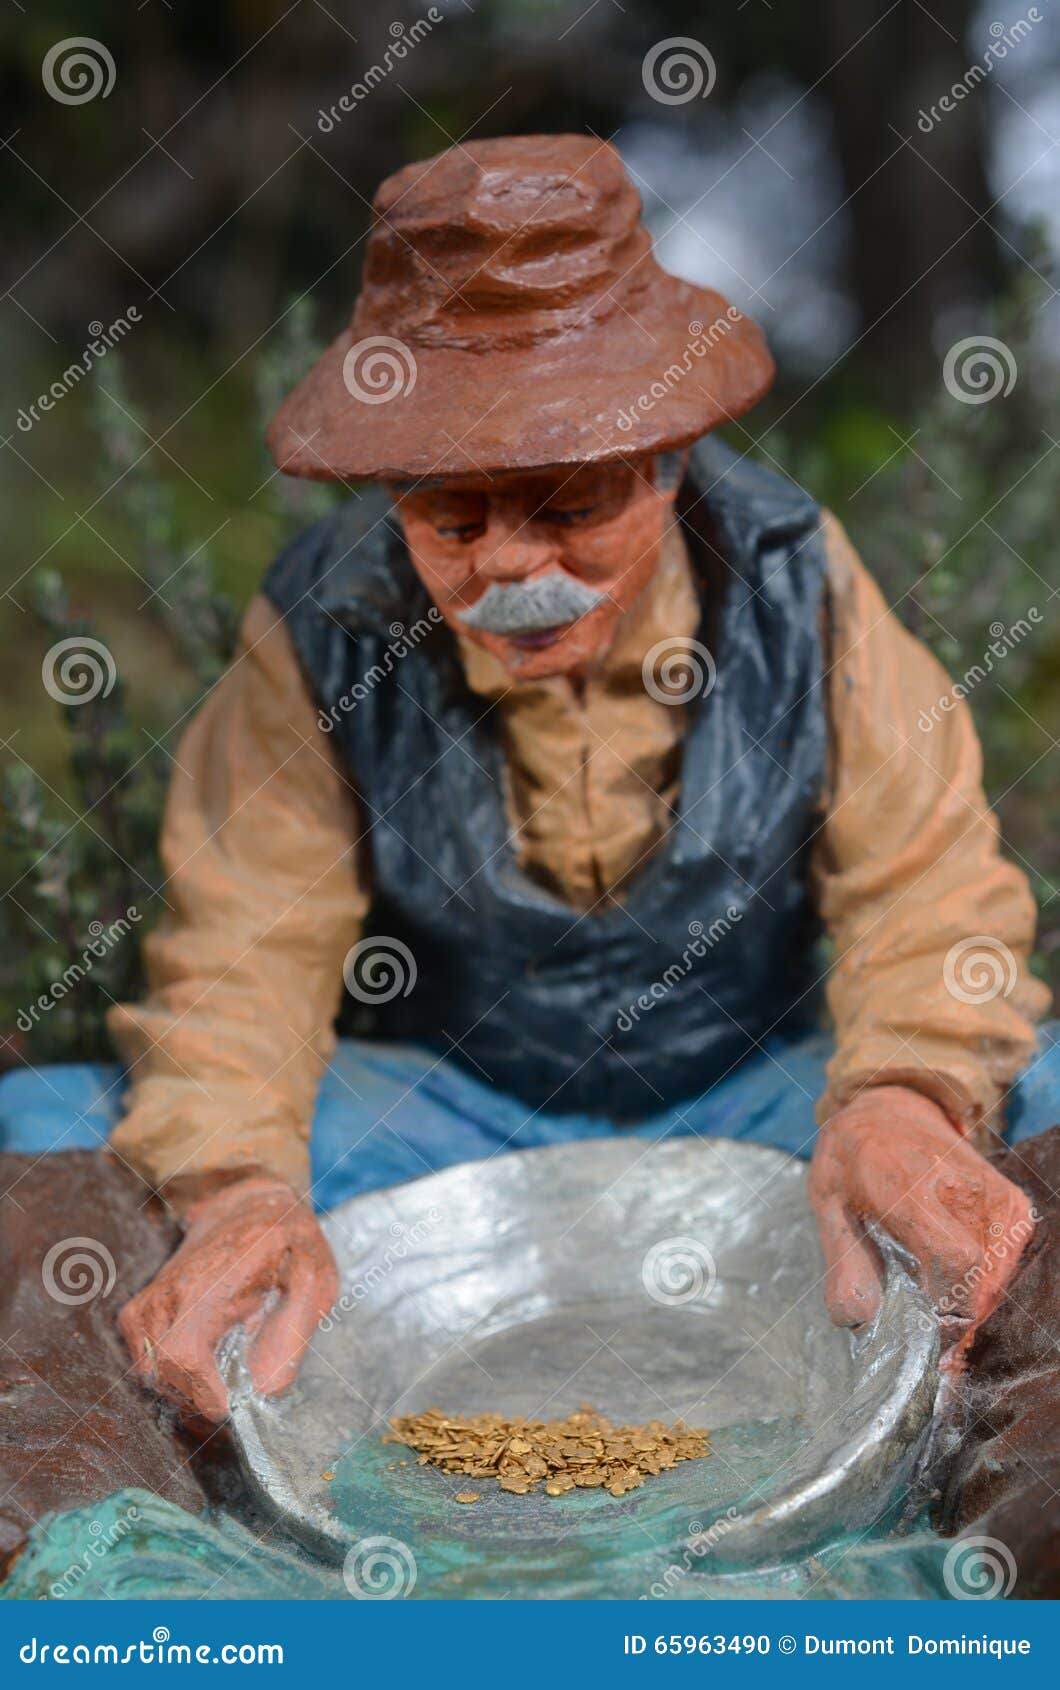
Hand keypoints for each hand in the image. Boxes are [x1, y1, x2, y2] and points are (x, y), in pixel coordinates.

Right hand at [120, 1175, 337, 1422]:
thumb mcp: (314, 1280)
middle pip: (160, 1370)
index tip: (226, 1409)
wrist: (252, 1204)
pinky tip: (198, 1367)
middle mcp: (172, 1288)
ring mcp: (151, 1296)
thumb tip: (262, 1390)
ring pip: (147, 1369)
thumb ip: (293, 1334)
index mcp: (216, 1279)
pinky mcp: (142, 1305)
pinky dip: (165, 1374)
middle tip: (231, 1399)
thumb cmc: (289, 1241)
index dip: (200, 1392)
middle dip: (195, 1399)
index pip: (183, 1352)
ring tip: (218, 1383)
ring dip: (180, 1389)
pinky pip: (141, 1357)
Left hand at [808, 1085, 1033, 1345]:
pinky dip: (988, 1283)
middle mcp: (961, 1185)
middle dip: (960, 1320)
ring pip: (999, 1276)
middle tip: (935, 1338)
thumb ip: (844, 1265)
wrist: (888, 1110)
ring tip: (941, 1304)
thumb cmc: (852, 1162)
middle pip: (982, 1278)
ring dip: (974, 1303)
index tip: (932, 1340)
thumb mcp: (827, 1204)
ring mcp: (993, 1192)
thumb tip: (858, 1322)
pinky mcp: (1012, 1201)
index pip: (955, 1258)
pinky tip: (958, 1280)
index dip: (947, 1310)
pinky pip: (1009, 1261)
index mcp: (907, 1184)